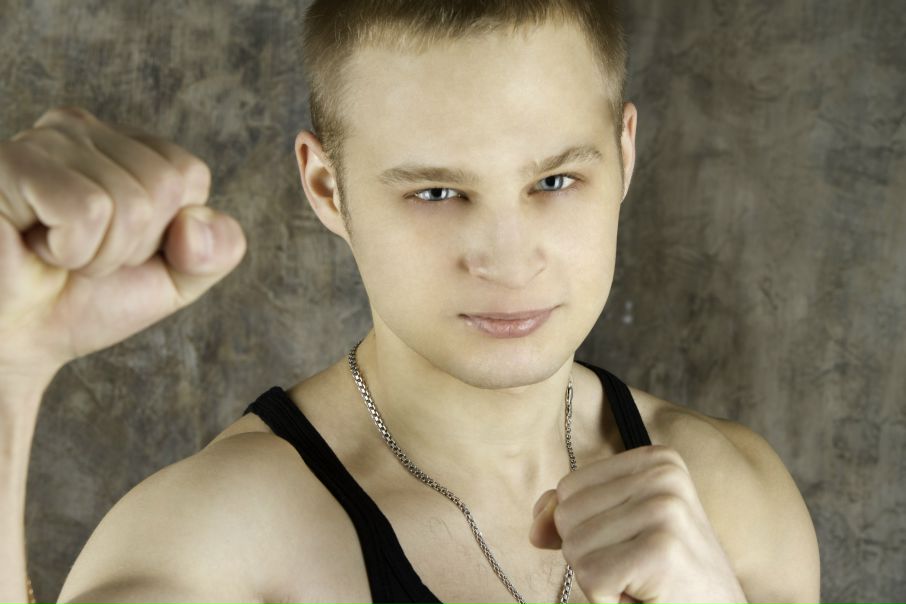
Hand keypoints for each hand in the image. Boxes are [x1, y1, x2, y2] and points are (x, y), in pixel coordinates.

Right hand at [0, 106, 245, 389]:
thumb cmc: (84, 301)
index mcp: (125, 147)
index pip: (189, 174)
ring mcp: (45, 140)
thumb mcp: (176, 280)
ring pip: (130, 201)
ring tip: (55, 254)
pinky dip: (71, 250)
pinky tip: (34, 246)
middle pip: (165, 184)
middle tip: (82, 256)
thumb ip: (217, 251)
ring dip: (98, 254)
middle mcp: (83, 129)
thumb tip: (196, 223)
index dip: (166, 232)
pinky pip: (88, 210)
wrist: (14, 341)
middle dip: (132, 245)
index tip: (118, 247)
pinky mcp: (12, 162)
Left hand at [529, 445, 747, 603]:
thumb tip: (537, 525)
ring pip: (574, 547)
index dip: (586, 528)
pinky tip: (645, 595)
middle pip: (567, 513)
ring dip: (599, 579)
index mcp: (656, 459)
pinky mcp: (661, 550)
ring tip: (642, 581)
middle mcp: (663, 475)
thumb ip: (572, 514)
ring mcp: (664, 509)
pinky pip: (591, 577)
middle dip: (590, 554)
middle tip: (637, 568)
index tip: (631, 544)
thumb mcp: (619, 531)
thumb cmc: (667, 577)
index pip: (569, 487)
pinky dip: (607, 598)